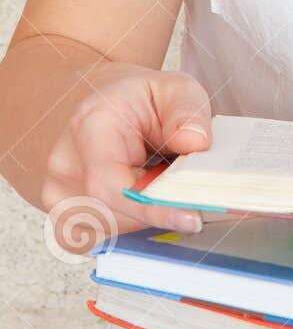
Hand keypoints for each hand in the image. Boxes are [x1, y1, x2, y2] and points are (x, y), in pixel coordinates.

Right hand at [40, 63, 212, 251]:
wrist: (104, 104)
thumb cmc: (137, 99)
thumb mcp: (174, 88)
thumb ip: (187, 111)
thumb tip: (195, 143)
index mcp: (88, 128)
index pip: (108, 183)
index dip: (149, 208)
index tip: (190, 218)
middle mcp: (64, 166)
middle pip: (115, 215)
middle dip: (159, 212)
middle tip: (191, 195)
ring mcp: (59, 196)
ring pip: (113, 233)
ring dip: (148, 220)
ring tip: (163, 184)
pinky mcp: (67, 219)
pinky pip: (107, 240)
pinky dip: (136, 227)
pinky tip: (149, 202)